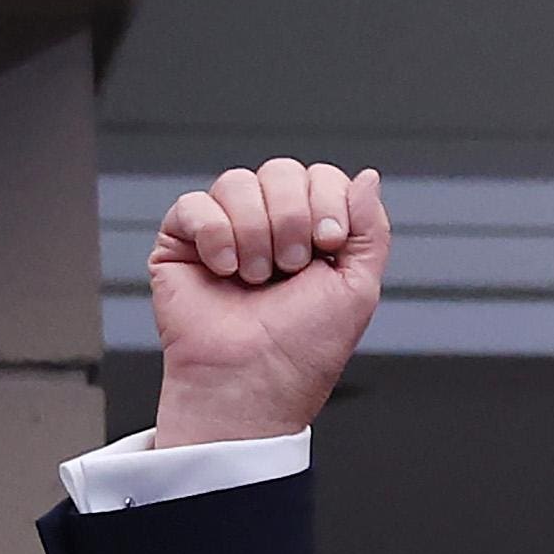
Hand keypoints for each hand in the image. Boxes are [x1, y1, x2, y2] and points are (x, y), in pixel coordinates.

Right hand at [147, 160, 390, 446]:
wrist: (255, 382)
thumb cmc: (303, 349)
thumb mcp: (358, 288)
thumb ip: (371, 229)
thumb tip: (368, 177)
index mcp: (310, 232)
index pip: (321, 177)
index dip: (326, 202)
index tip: (327, 245)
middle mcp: (267, 225)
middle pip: (281, 171)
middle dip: (291, 220)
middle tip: (290, 269)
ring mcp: (224, 229)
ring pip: (237, 182)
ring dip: (255, 234)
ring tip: (256, 279)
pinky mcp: (182, 241)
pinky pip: (196, 205)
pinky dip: (215, 237)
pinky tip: (224, 271)